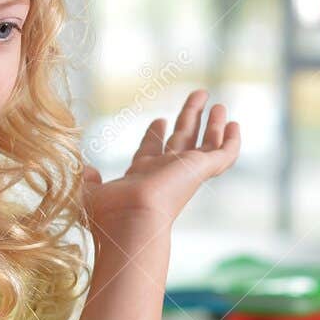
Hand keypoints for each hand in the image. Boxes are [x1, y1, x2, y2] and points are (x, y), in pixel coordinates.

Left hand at [81, 89, 239, 240]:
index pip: (152, 152)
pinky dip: (232, 141)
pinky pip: (224, 154)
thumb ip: (88, 179)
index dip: (155, 135)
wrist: (130, 221)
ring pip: (205, 144)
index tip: (158, 120)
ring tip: (218, 104)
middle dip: (188, 118)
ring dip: (212, 124)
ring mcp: (186, 172)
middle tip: (196, 98)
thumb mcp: (90, 191)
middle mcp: (167, 173)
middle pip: (181, 140)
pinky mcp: (201, 170)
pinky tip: (235, 124)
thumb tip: (85, 169)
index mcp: (142, 177)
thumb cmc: (107, 214)